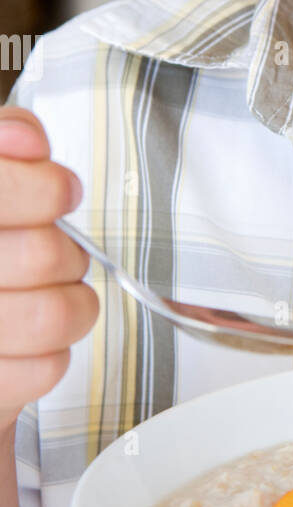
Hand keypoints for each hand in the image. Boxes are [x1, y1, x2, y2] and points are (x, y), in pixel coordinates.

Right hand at [0, 109, 98, 435]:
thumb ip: (1, 146)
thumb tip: (24, 138)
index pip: (1, 191)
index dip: (42, 188)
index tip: (61, 191)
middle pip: (41, 254)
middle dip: (65, 253)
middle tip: (54, 254)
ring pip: (51, 316)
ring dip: (71, 304)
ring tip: (50, 297)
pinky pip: (45, 368)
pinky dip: (52, 355)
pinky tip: (28, 343)